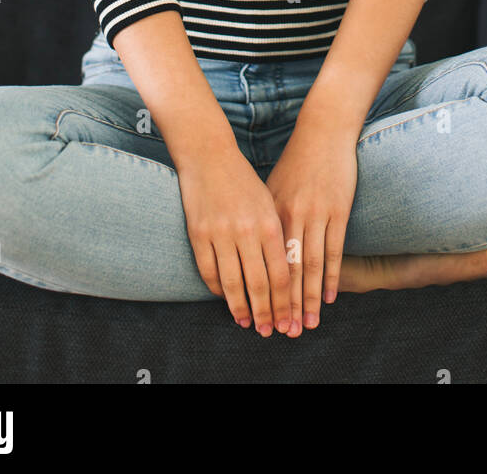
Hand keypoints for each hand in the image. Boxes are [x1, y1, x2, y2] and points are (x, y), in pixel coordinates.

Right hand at [177, 148, 292, 335]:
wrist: (209, 155)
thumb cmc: (244, 181)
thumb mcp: (269, 203)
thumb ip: (277, 237)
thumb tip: (285, 275)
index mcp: (269, 223)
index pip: (281, 275)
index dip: (285, 303)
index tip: (288, 321)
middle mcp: (246, 231)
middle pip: (259, 284)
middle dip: (267, 313)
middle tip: (270, 332)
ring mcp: (220, 233)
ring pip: (232, 283)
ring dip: (241, 308)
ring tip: (247, 323)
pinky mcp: (198, 233)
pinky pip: (208, 271)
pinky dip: (217, 289)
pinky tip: (225, 298)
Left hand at [264, 123, 357, 335]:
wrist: (323, 132)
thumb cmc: (296, 162)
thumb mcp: (272, 189)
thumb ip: (265, 219)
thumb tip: (251, 250)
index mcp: (270, 212)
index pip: (264, 261)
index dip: (262, 292)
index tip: (259, 317)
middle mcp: (290, 216)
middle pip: (286, 269)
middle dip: (284, 304)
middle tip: (284, 332)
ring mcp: (315, 213)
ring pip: (310, 265)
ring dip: (308, 299)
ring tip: (307, 324)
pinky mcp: (337, 210)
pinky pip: (333, 250)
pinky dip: (330, 277)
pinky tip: (328, 298)